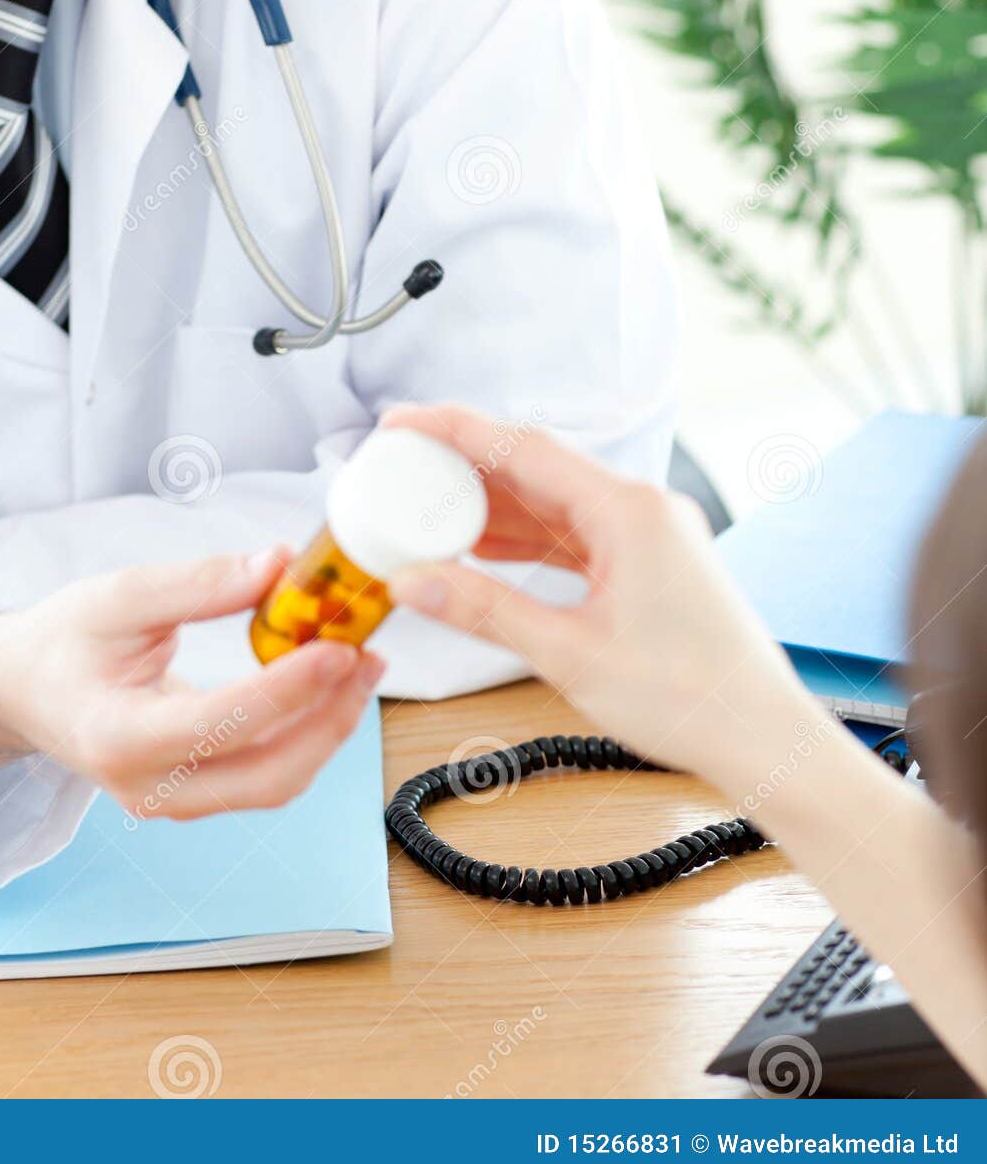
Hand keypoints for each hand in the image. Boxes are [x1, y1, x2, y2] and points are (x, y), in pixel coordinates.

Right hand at [0, 547, 386, 818]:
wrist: (22, 689)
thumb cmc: (64, 639)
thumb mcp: (121, 594)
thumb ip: (202, 583)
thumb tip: (280, 565)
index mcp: (117, 738)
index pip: (221, 722)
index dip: (288, 688)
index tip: (338, 647)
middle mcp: (146, 787)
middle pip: (265, 775)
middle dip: (328, 719)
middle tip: (367, 656)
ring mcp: (172, 803)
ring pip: (274, 784)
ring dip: (327, 729)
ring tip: (362, 665)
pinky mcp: (195, 796)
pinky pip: (265, 776)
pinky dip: (306, 734)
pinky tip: (329, 686)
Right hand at [380, 403, 811, 789]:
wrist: (762, 739)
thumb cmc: (689, 700)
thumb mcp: (569, 654)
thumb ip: (484, 610)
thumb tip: (414, 579)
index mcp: (628, 511)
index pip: (523, 447)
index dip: (453, 430)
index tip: (401, 424)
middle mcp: (642, 508)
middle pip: (536, 466)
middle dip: (464, 465)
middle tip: (403, 466)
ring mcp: (649, 534)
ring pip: (554, 500)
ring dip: (493, 504)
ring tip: (427, 507)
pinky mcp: (650, 563)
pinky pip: (575, 532)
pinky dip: (526, 537)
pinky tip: (483, 547)